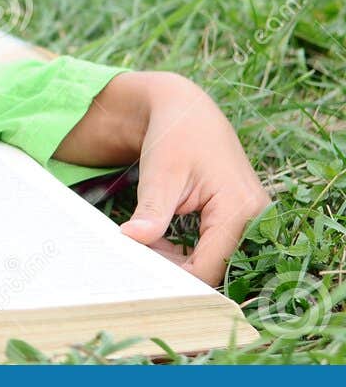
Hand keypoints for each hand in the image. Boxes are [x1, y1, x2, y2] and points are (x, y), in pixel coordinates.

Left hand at [108, 72, 271, 286]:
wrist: (187, 111)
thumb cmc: (175, 136)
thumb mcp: (160, 173)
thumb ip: (152, 211)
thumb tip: (131, 240)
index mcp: (240, 209)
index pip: (208, 267)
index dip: (173, 275)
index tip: (138, 267)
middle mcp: (256, 218)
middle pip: (215, 269)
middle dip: (175, 270)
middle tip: (136, 257)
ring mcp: (253, 220)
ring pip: (216, 262)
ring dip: (180, 261)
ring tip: (146, 242)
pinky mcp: (243, 219)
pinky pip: (218, 250)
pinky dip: (187, 251)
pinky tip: (160, 239)